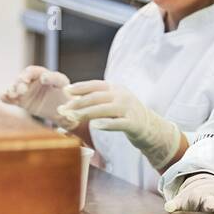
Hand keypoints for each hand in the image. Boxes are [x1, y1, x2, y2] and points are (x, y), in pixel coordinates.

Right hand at [0, 66, 73, 126]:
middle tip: (21, 90)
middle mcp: (31, 81)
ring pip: (15, 89)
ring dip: (11, 90)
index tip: (27, 80)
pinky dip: (6, 98)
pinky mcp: (22, 102)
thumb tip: (43, 77)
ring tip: (12, 95)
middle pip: (21, 80)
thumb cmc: (66, 93)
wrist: (64, 109)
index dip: (28, 74)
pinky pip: (12, 99)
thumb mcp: (63, 84)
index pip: (32, 71)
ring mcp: (26, 92)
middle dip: (19, 84)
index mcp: (41, 74)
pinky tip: (2, 98)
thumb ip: (55, 79)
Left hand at [59, 80, 181, 168]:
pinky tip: (94, 125)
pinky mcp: (134, 123)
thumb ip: (97, 101)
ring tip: (72, 117)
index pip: (95, 85)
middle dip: (78, 102)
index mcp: (116, 88)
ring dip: (86, 113)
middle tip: (63, 109)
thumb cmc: (126, 115)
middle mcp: (122, 95)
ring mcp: (129, 109)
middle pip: (97, 97)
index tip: (65, 91)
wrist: (151, 127)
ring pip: (104, 109)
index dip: (80, 87)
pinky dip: (106, 124)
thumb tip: (71, 103)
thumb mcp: (114, 102)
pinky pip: (118, 123)